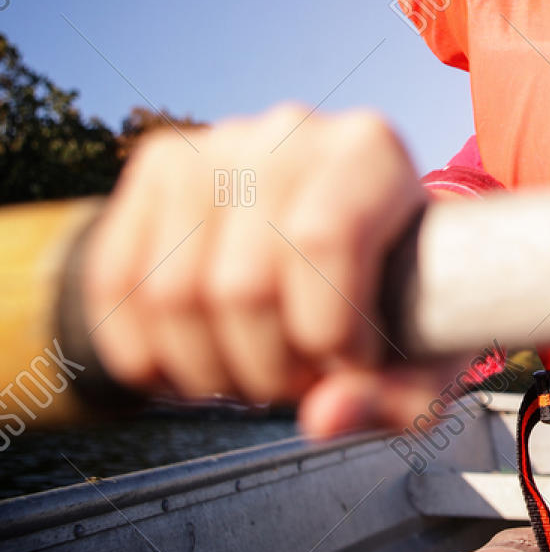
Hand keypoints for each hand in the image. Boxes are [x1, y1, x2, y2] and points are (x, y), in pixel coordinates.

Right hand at [82, 104, 457, 436]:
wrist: (351, 234)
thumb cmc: (401, 293)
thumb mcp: (431, 350)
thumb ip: (403, 396)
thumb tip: (323, 419)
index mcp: (370, 150)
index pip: (322, 242)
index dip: (328, 332)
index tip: (351, 365)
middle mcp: (289, 132)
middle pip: (241, 282)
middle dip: (267, 368)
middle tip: (297, 383)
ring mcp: (214, 143)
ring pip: (170, 292)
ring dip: (208, 371)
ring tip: (252, 378)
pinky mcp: (158, 167)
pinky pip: (116, 283)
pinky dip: (145, 356)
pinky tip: (192, 372)